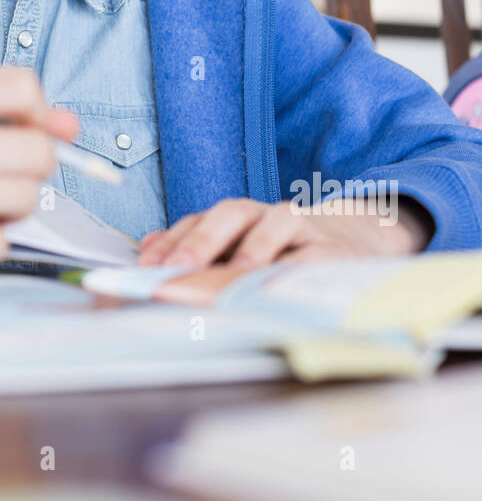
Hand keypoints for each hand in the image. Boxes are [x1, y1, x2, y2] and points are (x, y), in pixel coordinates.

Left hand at [138, 195, 432, 300]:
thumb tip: (149, 249)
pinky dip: (297, 268)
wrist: (356, 240)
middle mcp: (265, 215)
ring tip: (232, 274)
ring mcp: (302, 227)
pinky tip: (281, 285)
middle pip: (231, 214)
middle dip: (201, 240)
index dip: (170, 242)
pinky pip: (314, 254)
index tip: (144, 267)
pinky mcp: (333, 249)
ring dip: (252, 247)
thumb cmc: (286, 253)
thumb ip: (199, 249)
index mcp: (238, 218)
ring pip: (276, 223)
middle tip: (176, 269)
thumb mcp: (242, 250)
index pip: (198, 221)